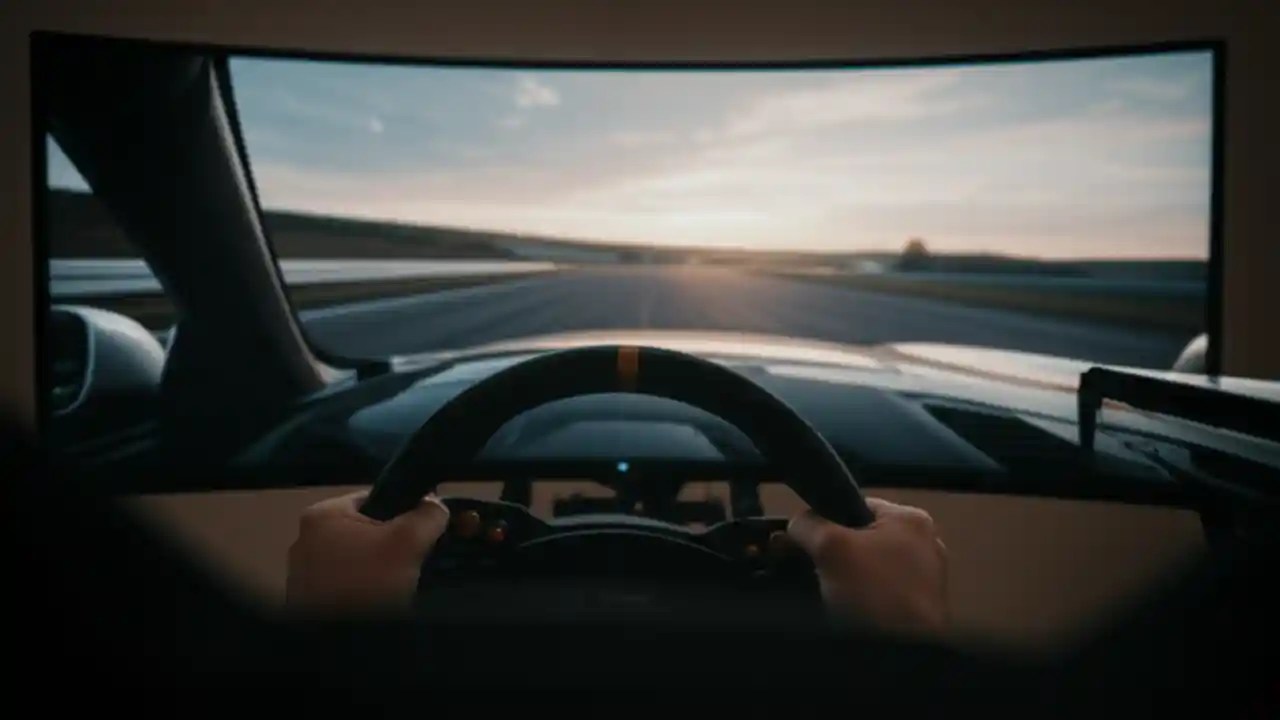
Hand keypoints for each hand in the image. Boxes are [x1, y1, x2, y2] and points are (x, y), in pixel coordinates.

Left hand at [285, 490, 448, 614]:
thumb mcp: (409, 542)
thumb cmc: (367, 583)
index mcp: (323, 514)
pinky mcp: (310, 599)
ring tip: (404, 583)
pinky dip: (367, 588)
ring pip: (361, 559)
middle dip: (397, 542)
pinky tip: (383, 599)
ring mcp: (305, 572)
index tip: (428, 531)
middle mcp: (305, 538)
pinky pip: (349, 583)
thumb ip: (428, 515)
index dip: (409, 510)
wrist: (338, 644)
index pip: (378, 497)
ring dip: (383, 568)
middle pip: (370, 529)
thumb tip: (436, 506)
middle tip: (419, 558)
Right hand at [787, 497, 948, 637]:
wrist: (903, 654)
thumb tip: (796, 524)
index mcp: (911, 518)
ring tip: (832, 595)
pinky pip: (881, 593)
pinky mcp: (920, 607)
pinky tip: (850, 612)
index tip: (807, 544)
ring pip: (869, 568)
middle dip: (834, 554)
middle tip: (816, 571)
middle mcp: (926, 543)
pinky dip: (863, 600)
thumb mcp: (829, 548)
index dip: (825, 522)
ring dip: (847, 580)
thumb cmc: (874, 592)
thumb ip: (807, 525)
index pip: (855, 505)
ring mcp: (927, 578)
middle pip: (861, 538)